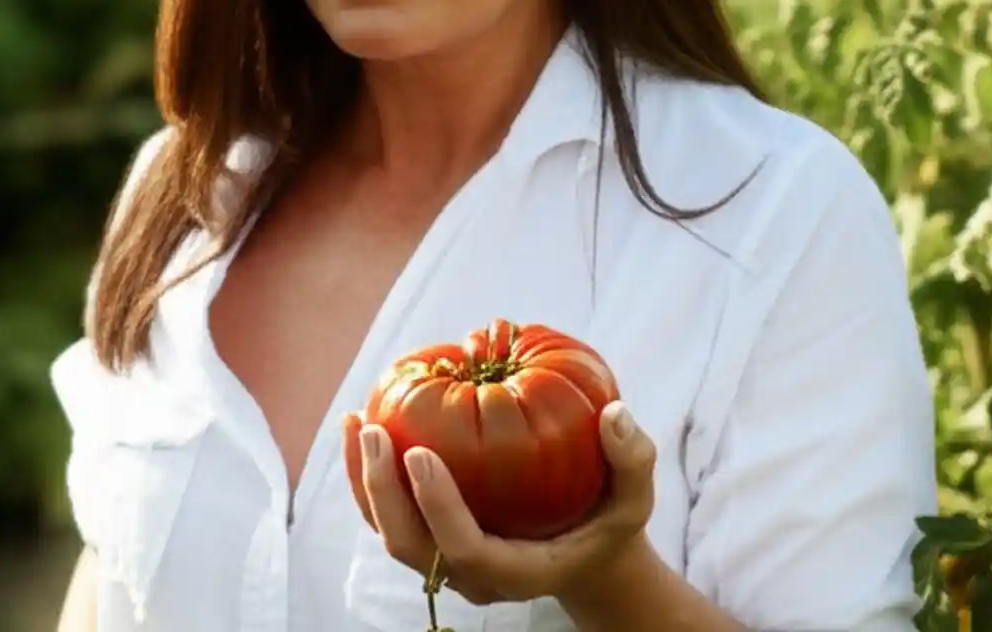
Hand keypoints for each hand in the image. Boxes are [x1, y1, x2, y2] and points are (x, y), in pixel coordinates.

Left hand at [341, 400, 657, 605]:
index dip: (437, 507)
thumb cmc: (609, 523)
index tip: (420, 452)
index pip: (467, 550)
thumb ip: (632, 460)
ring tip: (356, 420)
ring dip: (364, 481)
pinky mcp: (432, 540)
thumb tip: (615, 413)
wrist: (586, 556)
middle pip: (410, 547)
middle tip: (375, 429)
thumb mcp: (635, 498)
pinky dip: (368, 475)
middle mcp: (473, 577)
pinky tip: (362, 424)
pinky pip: (390, 514)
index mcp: (519, 572)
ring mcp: (447, 563)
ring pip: (389, 533)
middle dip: (383, 490)